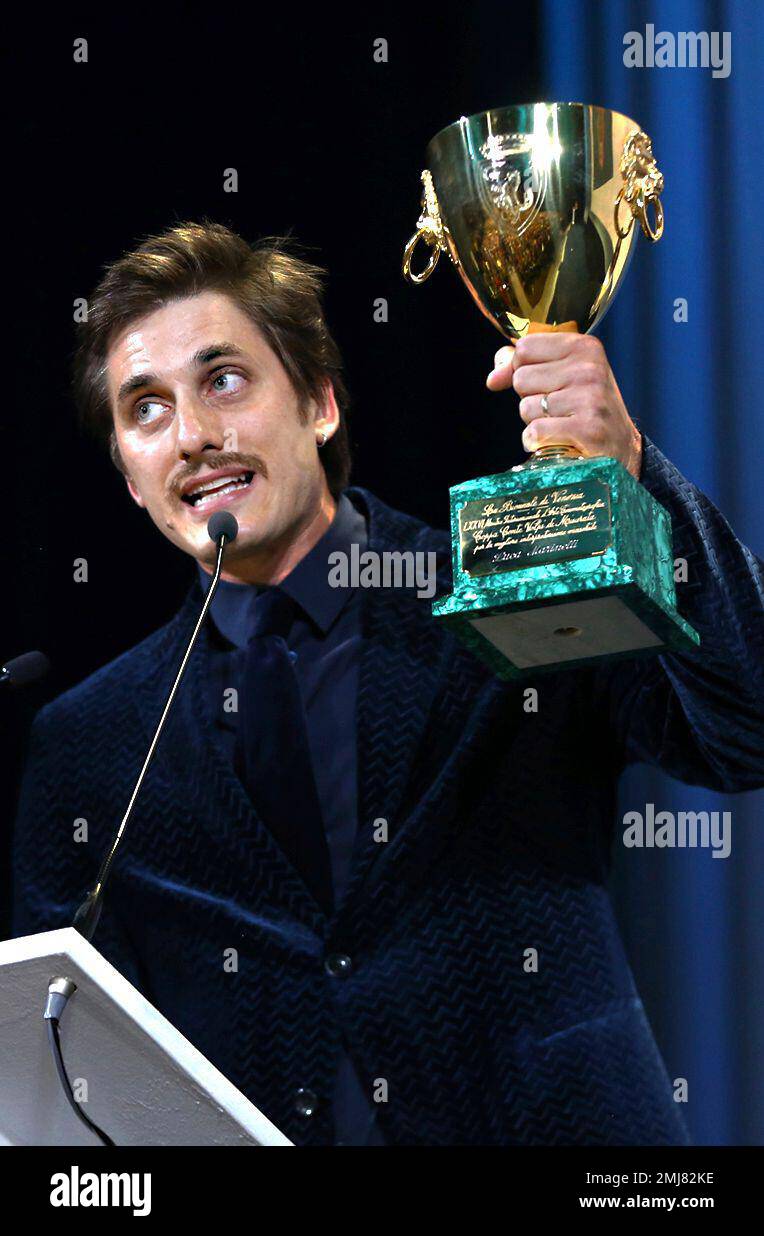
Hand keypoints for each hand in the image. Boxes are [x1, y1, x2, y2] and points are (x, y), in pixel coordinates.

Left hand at [485, 331, 642, 478]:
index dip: (522, 369)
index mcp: (584, 347)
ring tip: (562, 425)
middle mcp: (589, 368)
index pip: (525, 348)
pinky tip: (557, 442)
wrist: (622, 449)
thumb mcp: (563, 376)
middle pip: (521, 378)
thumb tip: (493, 378)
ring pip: (525, 407)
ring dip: (535, 422)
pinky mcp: (587, 429)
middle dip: (530, 398)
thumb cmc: (585, 409)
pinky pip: (535, 431)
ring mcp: (590, 398)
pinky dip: (537, 442)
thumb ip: (524, 367)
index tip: (543, 384)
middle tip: (558, 409)